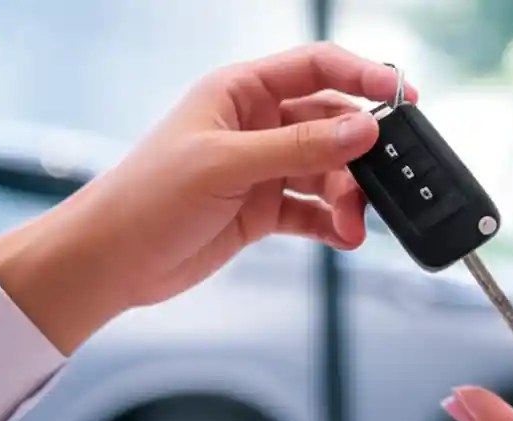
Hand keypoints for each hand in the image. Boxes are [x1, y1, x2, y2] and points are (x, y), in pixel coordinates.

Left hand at [0, 43, 413, 352]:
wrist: (112, 260)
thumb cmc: (147, 197)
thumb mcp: (227, 164)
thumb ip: (298, 147)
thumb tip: (361, 131)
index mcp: (240, 92)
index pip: (315, 68)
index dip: (361, 77)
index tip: (400, 98)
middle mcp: (255, 125)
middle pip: (330, 125)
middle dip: (359, 154)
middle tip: (382, 179)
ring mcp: (261, 169)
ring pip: (326, 172)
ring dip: (346, 198)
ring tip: (352, 224)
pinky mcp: (262, 210)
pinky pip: (313, 210)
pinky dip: (331, 223)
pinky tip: (343, 236)